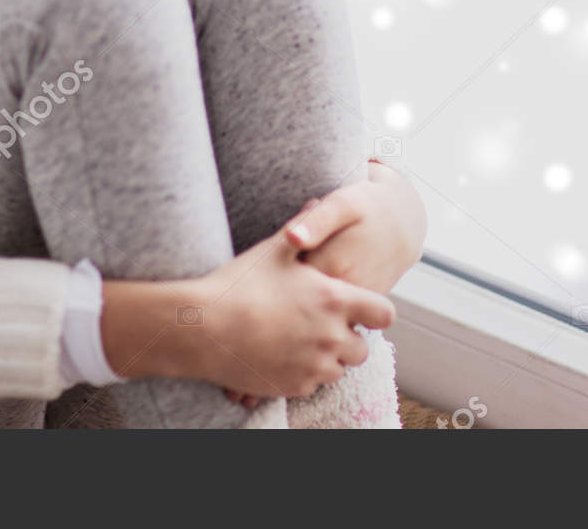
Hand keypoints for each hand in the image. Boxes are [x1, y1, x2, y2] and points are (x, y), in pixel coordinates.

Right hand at [223, 162, 426, 408]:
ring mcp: (314, 366)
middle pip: (362, 348)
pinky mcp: (293, 387)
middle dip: (348, 338)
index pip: (383, 314)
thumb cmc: (239, 284)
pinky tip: (283, 356)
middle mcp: (331, 337)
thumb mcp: (274, 251)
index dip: (375, 311)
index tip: (360, 308)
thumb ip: (303, 228)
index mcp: (334, 301)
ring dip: (328, 358)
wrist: (203, 328)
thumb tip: (317, 201)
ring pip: (339, 370)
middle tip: (324, 325)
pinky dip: (304, 374)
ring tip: (302, 341)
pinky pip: (312, 385)